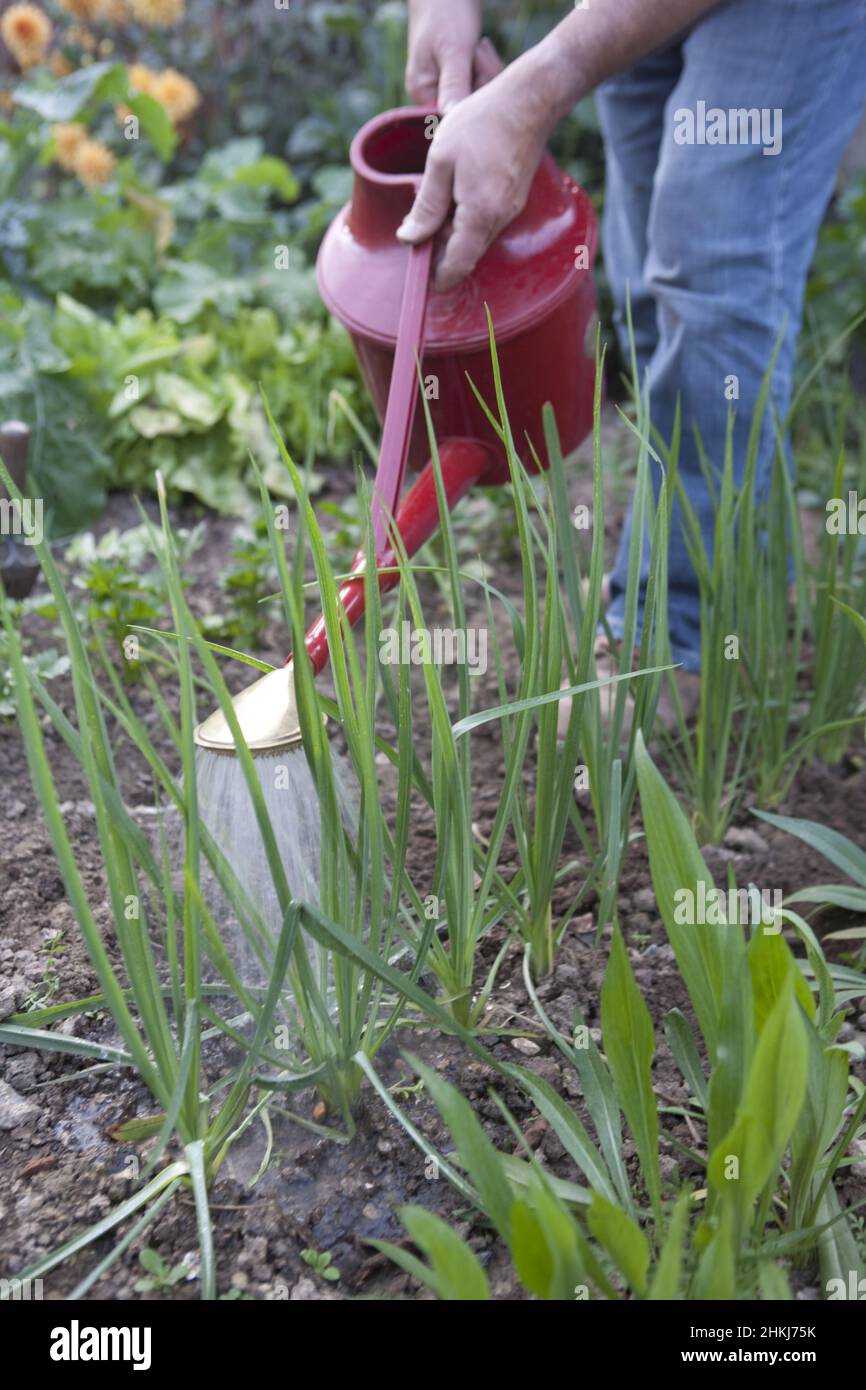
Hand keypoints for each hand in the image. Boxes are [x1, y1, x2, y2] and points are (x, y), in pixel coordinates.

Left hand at [397, 44, 555, 291]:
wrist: (528, 100)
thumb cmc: (481, 122)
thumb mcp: (441, 161)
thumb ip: (426, 205)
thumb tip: (410, 238)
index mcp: (479, 215)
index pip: (457, 265)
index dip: (438, 279)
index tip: (421, 280)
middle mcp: (499, 220)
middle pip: (466, 255)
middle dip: (441, 251)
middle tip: (416, 225)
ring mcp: (509, 211)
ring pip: (475, 238)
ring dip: (452, 231)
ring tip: (436, 196)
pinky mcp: (513, 200)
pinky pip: (485, 222)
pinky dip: (466, 218)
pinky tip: (455, 190)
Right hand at [405, 0, 482, 111]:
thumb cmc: (446, 11)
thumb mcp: (453, 51)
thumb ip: (454, 87)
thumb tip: (453, 124)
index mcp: (423, 93)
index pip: (456, 115)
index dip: (475, 96)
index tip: (475, 61)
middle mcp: (433, 94)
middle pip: (471, 105)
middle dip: (483, 78)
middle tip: (478, 48)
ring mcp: (448, 85)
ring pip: (480, 94)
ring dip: (487, 68)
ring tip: (478, 44)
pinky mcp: (461, 76)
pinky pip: (483, 83)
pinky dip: (487, 65)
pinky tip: (481, 46)